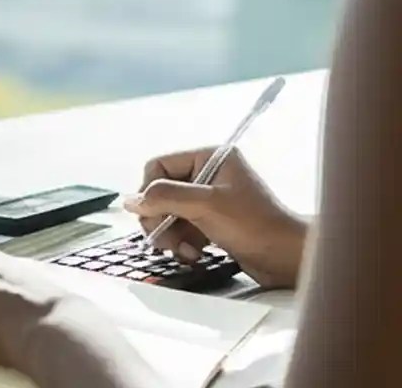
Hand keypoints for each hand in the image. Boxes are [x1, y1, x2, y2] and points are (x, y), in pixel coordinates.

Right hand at [124, 148, 307, 287]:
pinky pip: (180, 228)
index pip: (158, 167)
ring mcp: (209, 199)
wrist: (290, 259)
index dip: (150, 192)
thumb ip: (164, 197)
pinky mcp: (212, 222)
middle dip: (159, 219)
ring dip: (170, 235)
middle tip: (166, 241)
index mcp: (209, 157)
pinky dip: (181, 243)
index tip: (155, 216)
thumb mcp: (206, 206)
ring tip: (185, 252)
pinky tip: (194, 255)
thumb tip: (128, 200)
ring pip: (167, 213)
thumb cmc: (256, 226)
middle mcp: (207, 174)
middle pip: (159, 192)